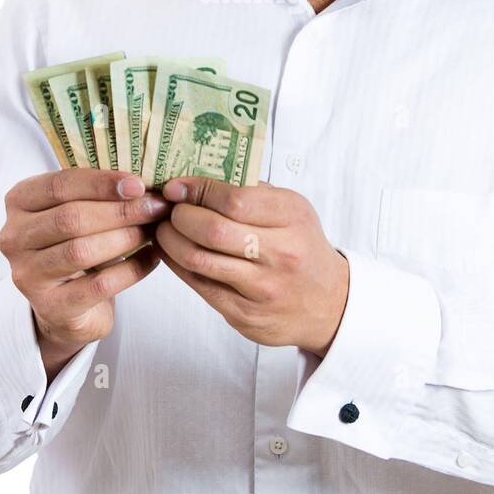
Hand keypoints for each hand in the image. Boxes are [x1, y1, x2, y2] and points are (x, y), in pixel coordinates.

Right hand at [0, 169, 169, 375]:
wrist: (65, 306)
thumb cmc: (75, 244)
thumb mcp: (77, 211)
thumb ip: (97, 194)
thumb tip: (144, 184)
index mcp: (19, 202)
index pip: (59, 185)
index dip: (101, 183)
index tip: (138, 185)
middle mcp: (14, 237)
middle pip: (71, 218)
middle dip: (120, 211)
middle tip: (155, 208)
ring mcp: (27, 274)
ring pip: (81, 251)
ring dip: (126, 238)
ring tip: (153, 231)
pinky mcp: (49, 306)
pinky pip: (98, 285)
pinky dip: (131, 269)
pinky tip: (152, 258)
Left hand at [153, 178, 348, 357]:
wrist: (329, 303)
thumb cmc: (302, 246)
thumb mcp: (292, 210)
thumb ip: (251, 192)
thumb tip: (195, 179)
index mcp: (292, 217)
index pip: (234, 199)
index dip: (197, 190)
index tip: (177, 187)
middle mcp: (281, 253)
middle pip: (213, 230)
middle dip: (180, 216)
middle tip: (170, 209)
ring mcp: (263, 287)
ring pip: (200, 260)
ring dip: (171, 241)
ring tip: (164, 229)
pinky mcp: (245, 314)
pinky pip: (199, 285)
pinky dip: (177, 265)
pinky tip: (172, 253)